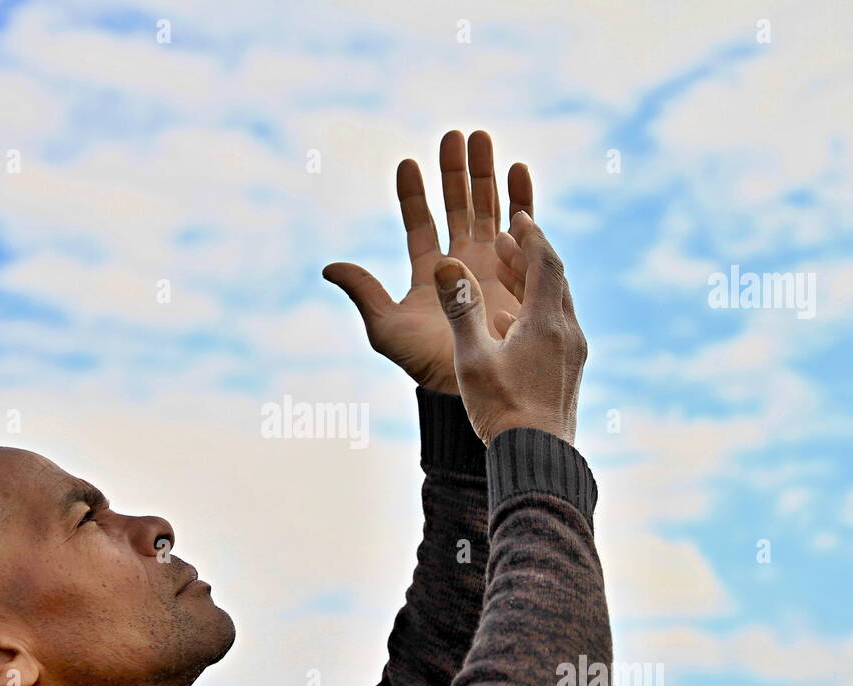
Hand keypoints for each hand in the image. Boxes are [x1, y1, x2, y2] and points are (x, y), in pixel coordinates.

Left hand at [323, 130, 528, 395]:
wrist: (473, 383)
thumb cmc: (426, 363)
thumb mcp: (385, 327)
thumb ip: (362, 292)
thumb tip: (328, 267)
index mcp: (430, 273)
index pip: (419, 224)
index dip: (412, 195)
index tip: (406, 163)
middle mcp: (462, 265)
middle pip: (457, 206)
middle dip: (455, 170)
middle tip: (453, 134)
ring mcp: (493, 266)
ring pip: (489, 208)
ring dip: (485, 173)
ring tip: (481, 137)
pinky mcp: (521, 271)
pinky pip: (525, 227)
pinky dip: (521, 197)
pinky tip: (517, 168)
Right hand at [434, 211, 585, 446]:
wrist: (538, 459)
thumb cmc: (503, 411)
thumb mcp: (473, 358)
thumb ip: (460, 309)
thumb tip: (445, 264)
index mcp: (546, 323)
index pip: (545, 263)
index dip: (530, 235)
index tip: (517, 216)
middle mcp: (567, 333)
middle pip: (554, 280)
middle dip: (529, 254)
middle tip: (506, 237)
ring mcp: (572, 354)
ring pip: (556, 304)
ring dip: (531, 283)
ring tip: (505, 271)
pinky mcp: (568, 372)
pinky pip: (554, 328)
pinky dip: (533, 312)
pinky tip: (510, 321)